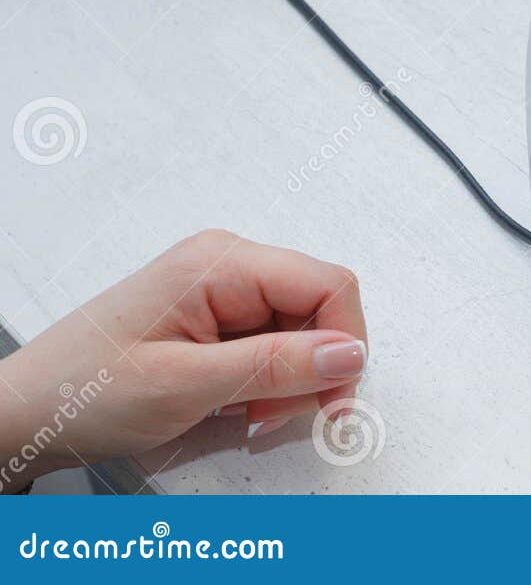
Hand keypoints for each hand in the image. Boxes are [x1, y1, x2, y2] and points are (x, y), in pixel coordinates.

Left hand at [0, 231, 366, 485]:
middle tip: (273, 416)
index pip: (328, 285)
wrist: (25, 412)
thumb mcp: (186, 385)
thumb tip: (349, 353)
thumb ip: (275, 366)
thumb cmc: (81, 390)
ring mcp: (223, 290)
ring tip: (244, 415)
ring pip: (301, 332)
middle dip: (311, 371)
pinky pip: (273, 345)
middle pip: (319, 309)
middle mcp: (228, 265)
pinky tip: (235, 405)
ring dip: (286, 383)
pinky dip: (265, 383)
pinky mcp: (218, 317)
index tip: (334, 399)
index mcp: (222, 262)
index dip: (344, 344)